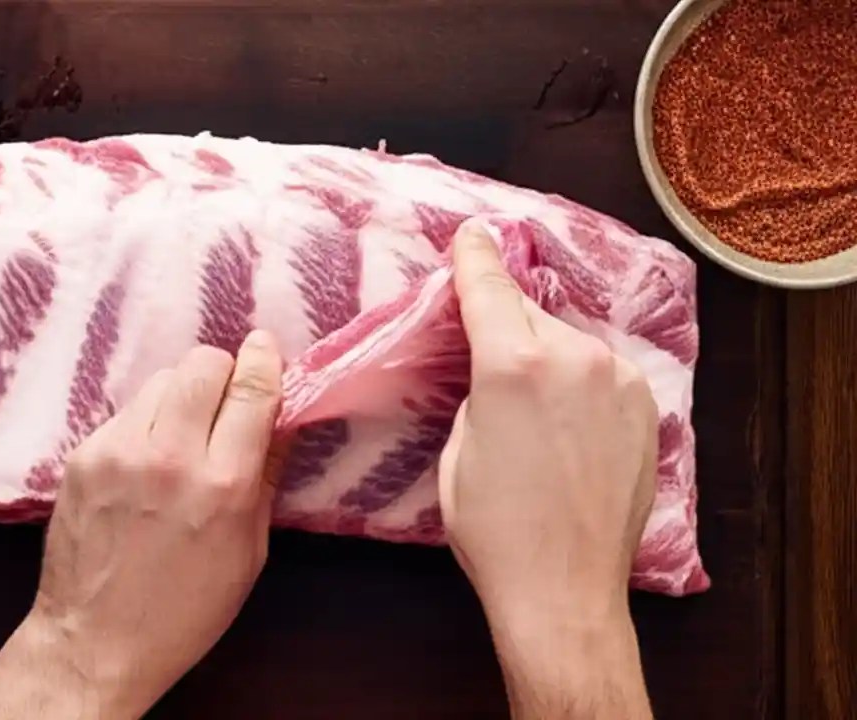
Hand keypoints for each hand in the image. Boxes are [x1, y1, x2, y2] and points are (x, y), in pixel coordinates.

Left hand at [0, 331, 283, 719]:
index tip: (265, 349)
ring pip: (160, 380)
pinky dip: (144, 425)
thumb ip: (265, 475)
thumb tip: (282, 417)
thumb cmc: (187, 608)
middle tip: (224, 403)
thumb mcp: (248, 550)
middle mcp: (168, 455)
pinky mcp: (82, 455)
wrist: (96, 641)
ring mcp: (117, 450)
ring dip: (180, 396)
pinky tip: (144, 464)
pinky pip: (125, 413)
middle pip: (202, 364)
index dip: (263, 359)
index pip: (251, 388)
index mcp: (222, 483)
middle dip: (221, 373)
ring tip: (180, 437)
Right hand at [437, 221, 656, 718]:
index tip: (470, 233)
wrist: (564, 589)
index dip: (474, 256)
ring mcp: (619, 379)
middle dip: (506, 326)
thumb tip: (493, 362)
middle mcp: (575, 358)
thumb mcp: (459, 450)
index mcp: (514, 365)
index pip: (488, 286)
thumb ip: (477, 388)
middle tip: (488, 358)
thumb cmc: (493, 529)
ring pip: (568, 342)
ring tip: (533, 410)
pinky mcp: (647, 405)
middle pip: (529, 315)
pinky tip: (567, 427)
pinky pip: (601, 371)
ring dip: (547, 357)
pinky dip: (580, 382)